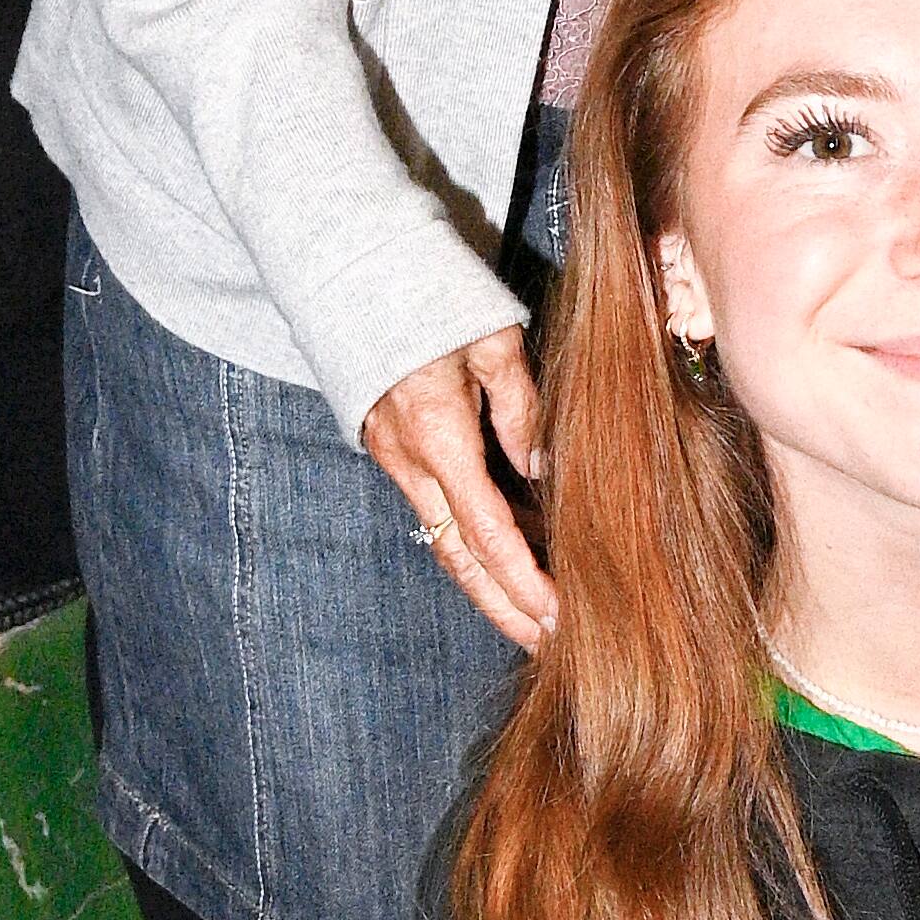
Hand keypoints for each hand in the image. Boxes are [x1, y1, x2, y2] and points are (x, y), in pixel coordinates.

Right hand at [361, 327, 555, 651]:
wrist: (359, 271)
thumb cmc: (436, 296)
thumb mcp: (492, 338)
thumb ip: (520, 405)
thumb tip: (544, 467)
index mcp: (436, 435)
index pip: (485, 530)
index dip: (524, 579)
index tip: (560, 614)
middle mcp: (410, 460)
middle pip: (459, 558)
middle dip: (504, 609)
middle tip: (549, 647)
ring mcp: (397, 459)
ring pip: (446, 542)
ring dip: (490, 586)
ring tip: (537, 622)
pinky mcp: (396, 451)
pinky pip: (440, 513)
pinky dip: (476, 546)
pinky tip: (515, 561)